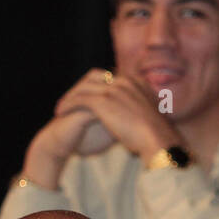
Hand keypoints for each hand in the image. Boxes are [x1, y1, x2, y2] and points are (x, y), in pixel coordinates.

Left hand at [55, 69, 183, 162]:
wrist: (158, 140)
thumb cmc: (157, 136)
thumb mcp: (151, 119)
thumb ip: (141, 113)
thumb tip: (137, 120)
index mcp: (137, 82)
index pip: (109, 78)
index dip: (94, 87)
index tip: (85, 98)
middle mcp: (125, 81)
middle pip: (94, 79)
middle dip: (79, 89)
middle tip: (68, 101)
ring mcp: (114, 89)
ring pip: (83, 88)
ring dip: (70, 97)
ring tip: (60, 108)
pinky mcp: (103, 101)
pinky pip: (79, 99)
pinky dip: (68, 105)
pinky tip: (60, 112)